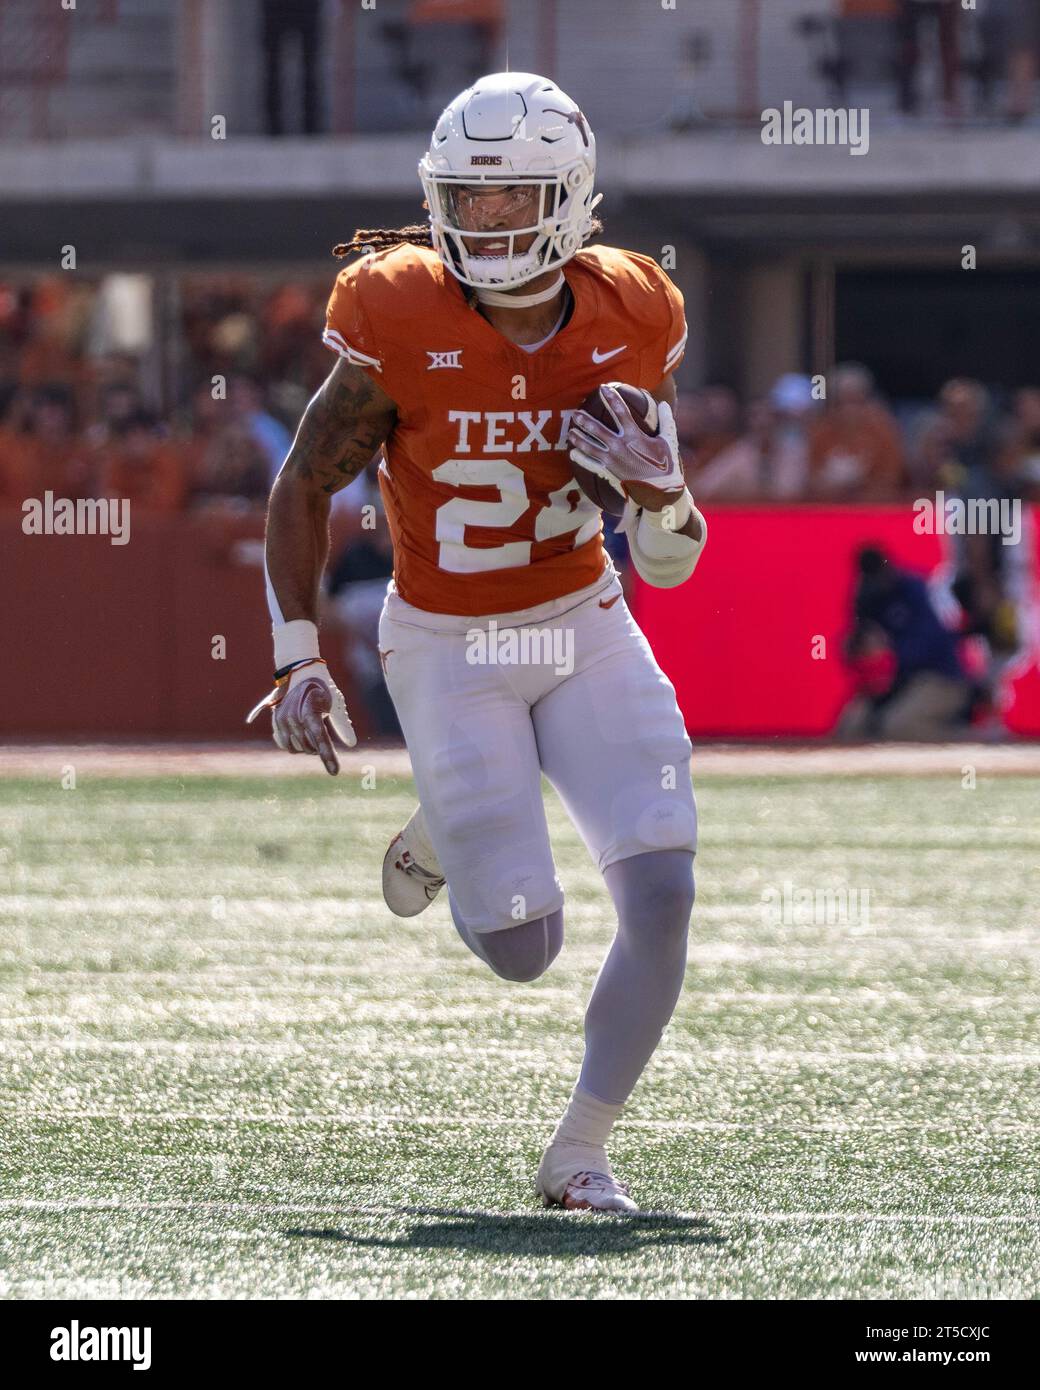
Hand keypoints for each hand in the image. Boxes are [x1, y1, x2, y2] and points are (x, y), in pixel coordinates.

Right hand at [247, 662, 355, 774]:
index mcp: (310, 712)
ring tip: (311, 730)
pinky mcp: (275, 722)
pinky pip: (285, 744)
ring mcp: (282, 720)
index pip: (321, 740)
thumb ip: (343, 724)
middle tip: (322, 732)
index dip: (328, 757)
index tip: (335, 772)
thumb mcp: (336, 703)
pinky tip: (300, 734)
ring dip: (306, 746)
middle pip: (309, 748)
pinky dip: (294, 744)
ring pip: (296, 748)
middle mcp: (293, 718)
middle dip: (318, 747)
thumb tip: (352, 744)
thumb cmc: (322, 687)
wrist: (301, 672)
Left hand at [567, 386, 685, 499]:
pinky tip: (572, 453)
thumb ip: (666, 420)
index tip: (603, 388)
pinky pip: (592, 464)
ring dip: (579, 438)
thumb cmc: (666, 465)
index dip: (611, 398)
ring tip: (571, 431)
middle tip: (576, 413)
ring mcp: (613, 460)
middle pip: (598, 429)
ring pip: (590, 446)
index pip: (620, 412)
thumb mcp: (669, 441)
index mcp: (635, 436)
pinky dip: (581, 458)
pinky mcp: (610, 472)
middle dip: (585, 420)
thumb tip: (663, 403)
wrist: (660, 491)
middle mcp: (620, 447)